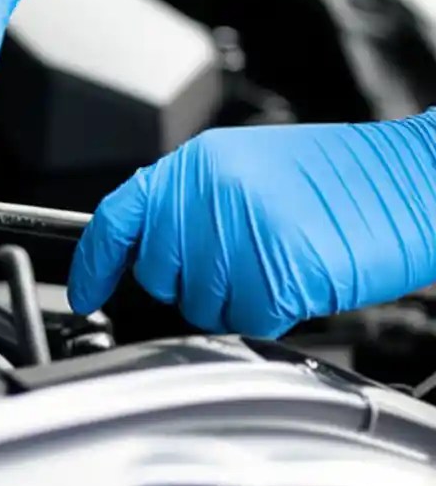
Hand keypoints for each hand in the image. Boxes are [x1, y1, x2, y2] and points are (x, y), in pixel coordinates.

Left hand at [68, 113, 435, 337]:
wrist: (416, 176)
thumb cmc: (344, 179)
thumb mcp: (249, 168)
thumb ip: (192, 203)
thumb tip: (149, 249)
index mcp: (196, 164)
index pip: (118, 217)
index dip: (93, 263)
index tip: (84, 292)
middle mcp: (208, 194)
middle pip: (160, 276)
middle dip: (194, 284)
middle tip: (245, 262)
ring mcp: (240, 232)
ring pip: (201, 305)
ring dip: (237, 301)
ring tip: (280, 263)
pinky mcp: (277, 272)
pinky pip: (247, 321)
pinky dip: (272, 314)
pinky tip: (299, 280)